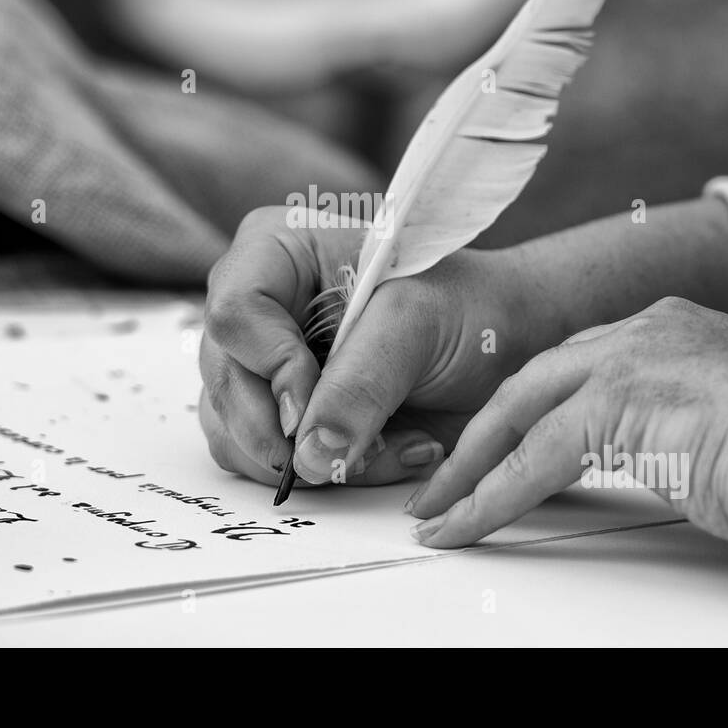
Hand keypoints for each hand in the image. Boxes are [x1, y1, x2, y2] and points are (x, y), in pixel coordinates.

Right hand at [198, 206, 526, 486]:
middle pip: (224, 381)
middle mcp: (256, 308)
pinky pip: (267, 465)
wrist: (503, 348)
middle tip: (352, 451)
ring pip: (234, 432)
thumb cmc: (467, 307)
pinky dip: (326, 477)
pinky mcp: (281, 418)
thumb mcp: (418, 326)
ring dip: (311, 461)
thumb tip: (309, 457)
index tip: (314, 409)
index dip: (271, 368)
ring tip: (388, 446)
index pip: (233, 313)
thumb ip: (360, 384)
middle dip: (286, 432)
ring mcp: (261, 367)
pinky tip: (386, 453)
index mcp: (277, 250)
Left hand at [407, 297, 727, 550]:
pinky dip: (490, 498)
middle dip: (482, 433)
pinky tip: (462, 525)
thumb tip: (679, 447)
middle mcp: (642, 332)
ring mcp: (625, 362)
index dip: (534, 407)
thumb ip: (689, 418)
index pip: (577, 365)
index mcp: (672, 329)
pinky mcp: (611, 407)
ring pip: (519, 417)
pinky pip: (530, 461)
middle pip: (533, 381)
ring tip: (438, 509)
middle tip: (443, 476)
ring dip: (471, 469)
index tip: (505, 441)